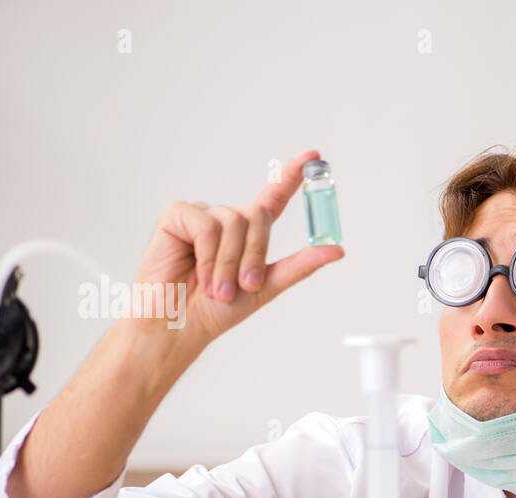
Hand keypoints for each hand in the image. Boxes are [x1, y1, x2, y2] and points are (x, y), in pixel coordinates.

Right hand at [132, 148, 343, 348]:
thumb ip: (300, 266)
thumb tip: (337, 250)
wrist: (178, 324)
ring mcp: (202, 214)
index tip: (314, 156)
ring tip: (218, 289)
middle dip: (255, 254)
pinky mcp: (178, 215)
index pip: (273, 198)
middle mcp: (226, 219)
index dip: (292, 176)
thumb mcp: (266, 287)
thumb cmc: (215, 310)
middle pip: (258, 215)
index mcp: (248, 235)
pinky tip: (199, 274)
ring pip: (233, 222)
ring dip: (229, 263)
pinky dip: (209, 256)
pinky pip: (206, 226)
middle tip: (245, 285)